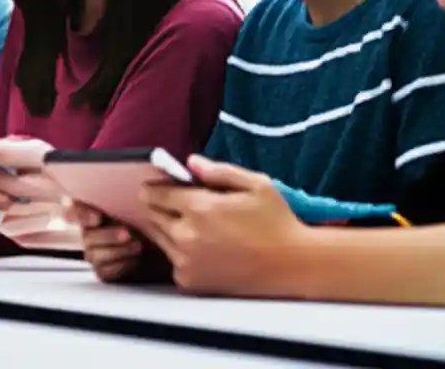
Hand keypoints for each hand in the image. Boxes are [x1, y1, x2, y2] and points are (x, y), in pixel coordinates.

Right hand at [72, 202, 168, 282]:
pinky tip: (134, 260)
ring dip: (117, 250)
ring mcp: (96, 253)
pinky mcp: (104, 271)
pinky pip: (103, 270)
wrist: (166, 250)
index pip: (75, 211)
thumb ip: (127, 199)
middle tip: (127, 233)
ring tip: (138, 246)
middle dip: (107, 235)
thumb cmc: (151, 224)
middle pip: (87, 235)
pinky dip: (120, 265)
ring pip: (94, 254)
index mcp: (94, 212)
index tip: (97, 217)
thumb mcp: (141, 208)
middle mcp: (92, 233)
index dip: (81, 214)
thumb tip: (135, 190)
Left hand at [141, 156, 308, 296]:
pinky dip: (180, 253)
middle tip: (179, 204)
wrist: (293, 266)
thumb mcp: (255, 185)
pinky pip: (172, 260)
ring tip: (196, 226)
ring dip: (168, 228)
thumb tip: (190, 162)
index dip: (155, 187)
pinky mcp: (190, 281)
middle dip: (160, 206)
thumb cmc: (277, 222)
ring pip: (159, 238)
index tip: (159, 185)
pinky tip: (203, 249)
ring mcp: (185, 262)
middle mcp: (185, 236)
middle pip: (151, 215)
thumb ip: (219, 171)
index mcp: (199, 208)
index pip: (155, 194)